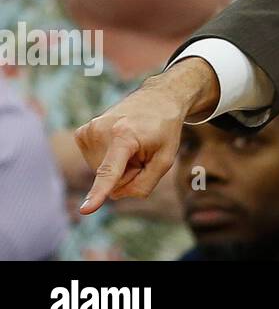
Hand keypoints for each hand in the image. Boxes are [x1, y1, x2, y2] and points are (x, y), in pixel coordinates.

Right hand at [73, 58, 216, 214]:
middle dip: (129, 172)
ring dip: (119, 166)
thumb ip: (144, 184)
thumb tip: (113, 195)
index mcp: (125, 136)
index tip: (85, 210)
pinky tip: (119, 142)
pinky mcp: (82, 133)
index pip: (110, 171)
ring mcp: (89, 130)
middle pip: (113, 178)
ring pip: (101, 173)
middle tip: (141, 150)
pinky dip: (108, 159)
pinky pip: (94, 163)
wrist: (157, 98)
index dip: (99, 192)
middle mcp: (102, 131)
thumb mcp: (166, 159)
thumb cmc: (163, 130)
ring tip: (131, 144)